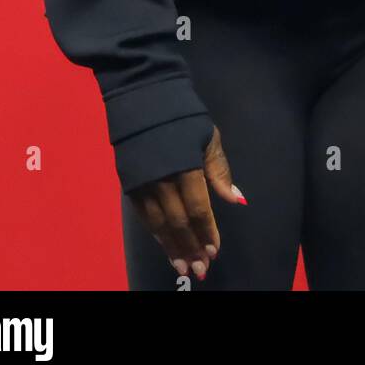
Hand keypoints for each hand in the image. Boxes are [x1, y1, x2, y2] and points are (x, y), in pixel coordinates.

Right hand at [127, 125, 244, 281]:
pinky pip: (143, 215)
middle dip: (190, 247)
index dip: (206, 231)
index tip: (215, 252)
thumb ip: (219, 171)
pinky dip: (155, 233)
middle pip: (177, 222)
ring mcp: (142, 182)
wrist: (143, 95)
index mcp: (184, 166)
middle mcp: (161, 179)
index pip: (197, 209)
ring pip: (158, 224)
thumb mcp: (208, 136)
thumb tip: (237, 200)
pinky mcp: (128, 183)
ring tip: (183, 266)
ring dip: (171, 247)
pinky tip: (164, 244)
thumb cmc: (182, 114)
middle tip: (201, 269)